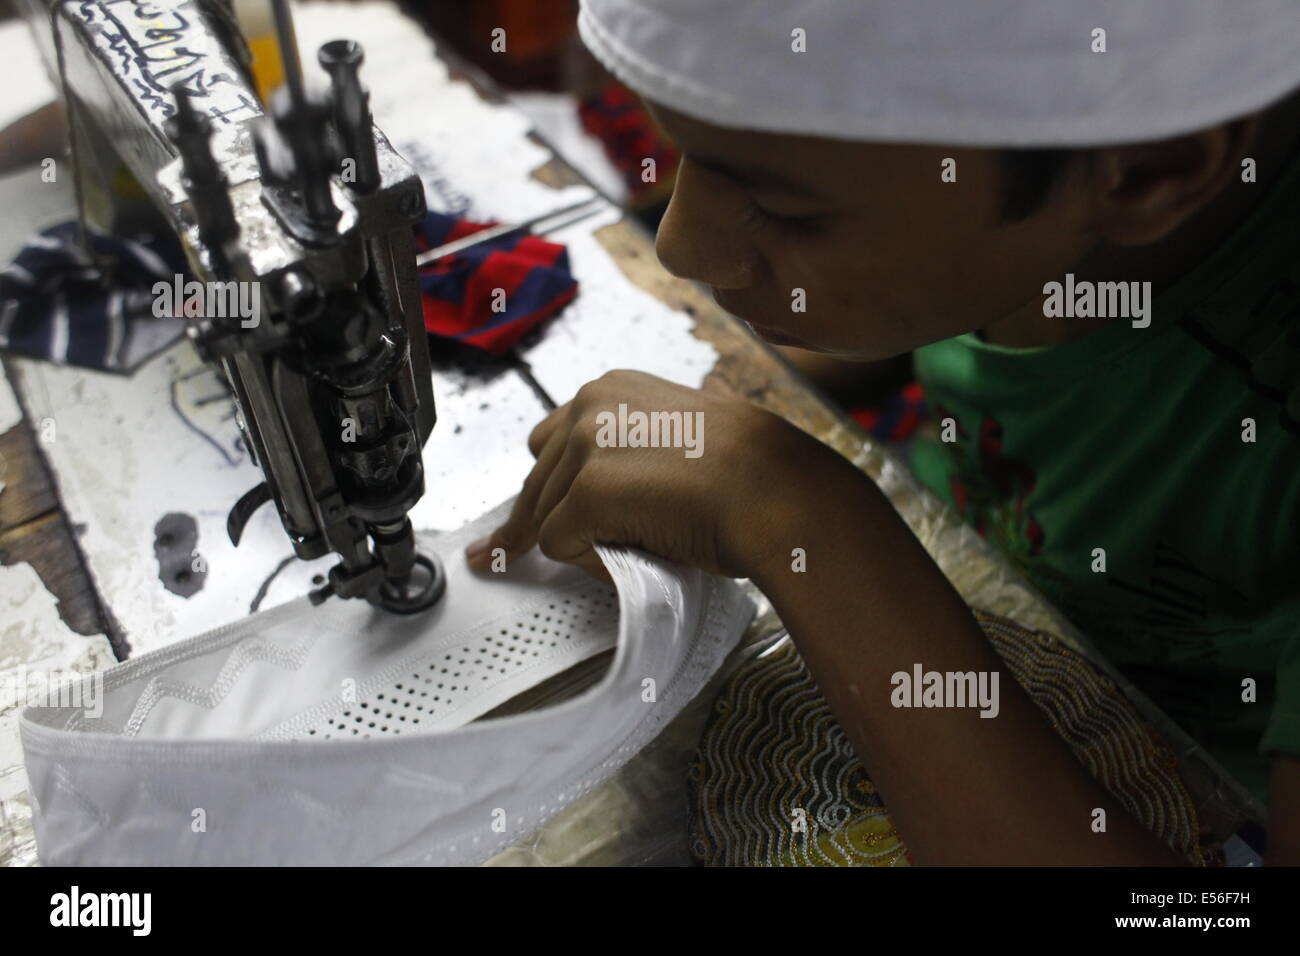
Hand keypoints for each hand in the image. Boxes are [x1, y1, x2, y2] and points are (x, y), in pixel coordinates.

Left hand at [464, 370, 857, 581]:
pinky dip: (589, 564)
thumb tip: (614, 480)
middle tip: (507, 554)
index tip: (532, 512)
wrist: (777, 492)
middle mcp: (592, 404)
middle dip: (534, 519)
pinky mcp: (586, 492)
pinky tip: (630, 560)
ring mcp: (586, 446)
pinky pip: (559, 545)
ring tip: (629, 552)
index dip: (548, 484)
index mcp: (613, 387)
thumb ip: (636, 442)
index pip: (552, 440)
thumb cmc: (751, 471)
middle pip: (537, 479)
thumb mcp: (682, 430)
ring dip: (579, 542)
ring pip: (545, 516)